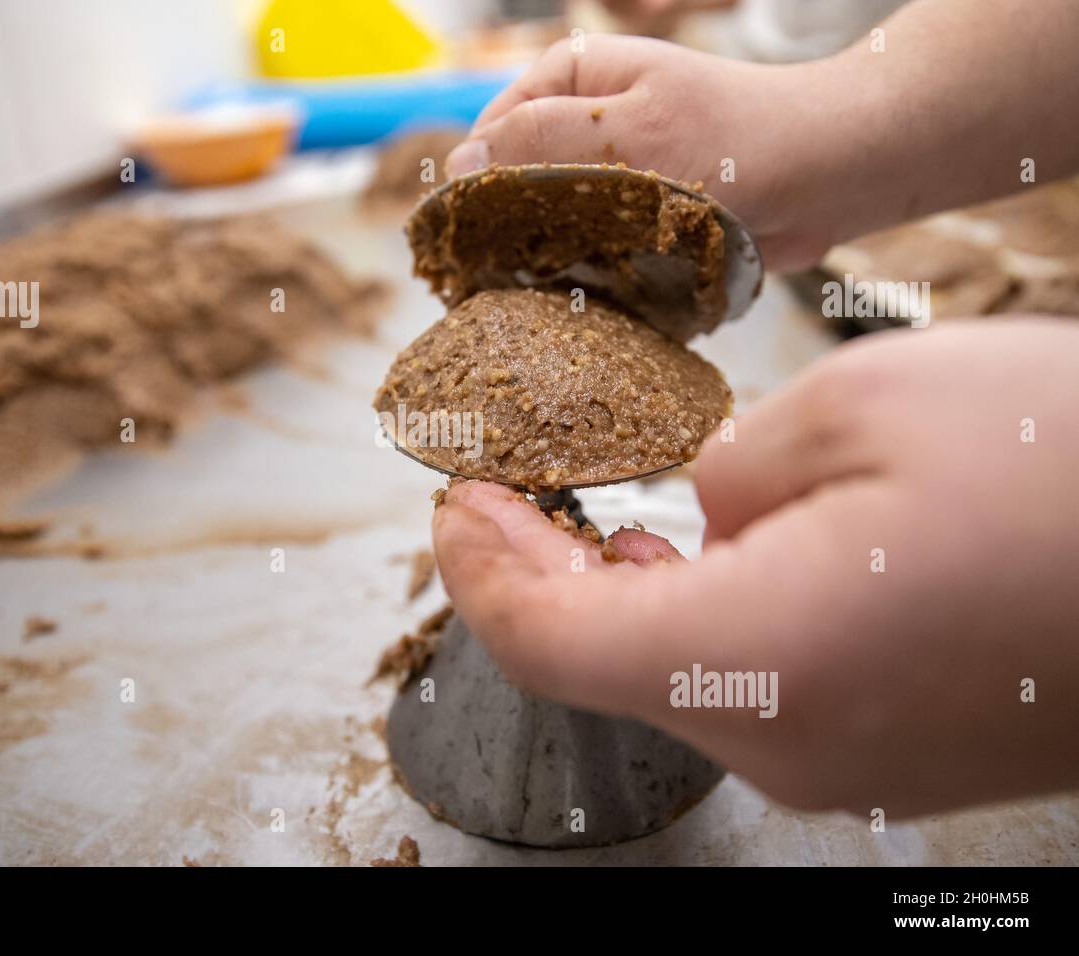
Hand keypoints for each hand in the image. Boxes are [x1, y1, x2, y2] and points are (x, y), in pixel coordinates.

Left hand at [431, 319, 1078, 815]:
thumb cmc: (1066, 475)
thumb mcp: (862, 408)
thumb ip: (733, 469)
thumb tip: (703, 512)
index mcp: (755, 657)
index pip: (544, 637)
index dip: (478, 563)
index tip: (455, 494)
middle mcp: (782, 740)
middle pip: (594, 662)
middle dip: (533, 569)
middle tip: (502, 488)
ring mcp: (835, 761)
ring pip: (667, 676)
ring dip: (611, 593)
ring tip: (583, 512)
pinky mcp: (880, 751)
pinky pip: (743, 689)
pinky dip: (691, 619)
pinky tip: (692, 557)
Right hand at [446, 33, 852, 270]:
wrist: (830, 175)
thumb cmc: (739, 141)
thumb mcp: (629, 134)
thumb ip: (540, 143)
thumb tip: (459, 166)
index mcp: (570, 79)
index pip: (489, 137)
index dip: (478, 190)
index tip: (479, 243)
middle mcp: (584, 121)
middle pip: (515, 181)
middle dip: (517, 228)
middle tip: (525, 276)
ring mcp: (609, 169)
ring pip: (550, 220)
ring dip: (556, 256)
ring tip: (569, 284)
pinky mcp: (634, 214)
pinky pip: (591, 244)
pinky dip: (592, 269)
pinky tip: (600, 290)